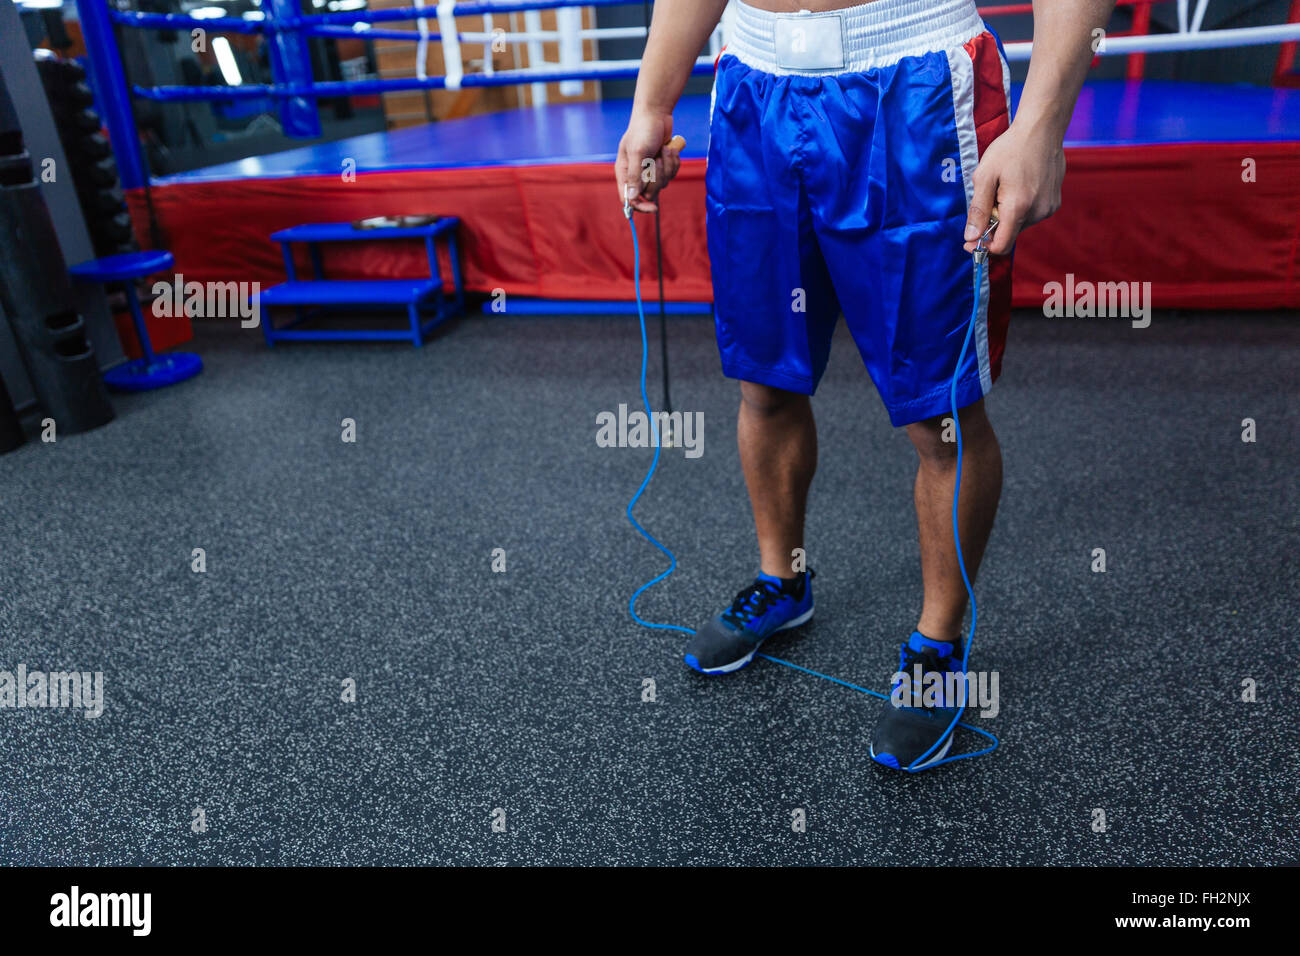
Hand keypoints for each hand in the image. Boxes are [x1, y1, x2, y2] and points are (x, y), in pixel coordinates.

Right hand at [615, 109, 684, 212]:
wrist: (657, 114)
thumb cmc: (643, 130)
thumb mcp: (638, 152)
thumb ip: (635, 175)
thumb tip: (633, 197)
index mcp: (625, 172)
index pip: (629, 198)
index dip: (640, 206)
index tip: (653, 208)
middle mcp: (636, 174)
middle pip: (649, 193)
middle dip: (658, 177)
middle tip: (657, 160)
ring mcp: (650, 171)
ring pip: (663, 183)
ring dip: (667, 167)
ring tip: (663, 149)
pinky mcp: (662, 166)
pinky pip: (672, 174)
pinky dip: (674, 163)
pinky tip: (669, 149)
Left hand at [963, 121, 1065, 255]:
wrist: (1042, 129)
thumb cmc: (1010, 149)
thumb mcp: (985, 176)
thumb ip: (978, 210)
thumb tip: (971, 237)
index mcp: (1018, 208)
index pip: (1001, 246)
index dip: (982, 248)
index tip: (970, 242)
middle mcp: (1037, 212)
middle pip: (1008, 233)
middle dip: (993, 223)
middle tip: (990, 194)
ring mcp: (1048, 208)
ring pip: (1019, 224)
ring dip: (1007, 214)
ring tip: (1006, 186)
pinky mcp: (1054, 203)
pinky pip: (1031, 215)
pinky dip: (1020, 207)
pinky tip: (1020, 185)